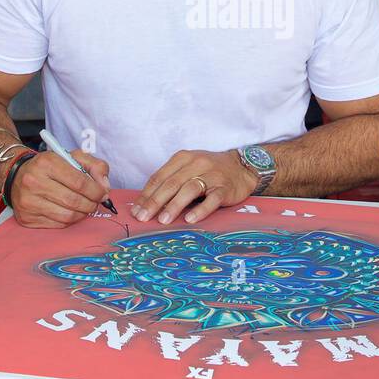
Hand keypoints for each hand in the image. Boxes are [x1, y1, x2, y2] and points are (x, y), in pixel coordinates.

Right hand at [9, 149, 111, 228]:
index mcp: (47, 163)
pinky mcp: (26, 218)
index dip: (97, 191)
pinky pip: (57, 225)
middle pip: (74, 201)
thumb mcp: (73, 157)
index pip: (80, 182)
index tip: (103, 194)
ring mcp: (28, 202)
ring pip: (67, 216)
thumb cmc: (50, 167)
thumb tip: (105, 187)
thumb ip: (95, 166)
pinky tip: (70, 211)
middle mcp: (34, 182)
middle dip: (91, 204)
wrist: (17, 175)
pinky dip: (69, 220)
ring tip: (84, 207)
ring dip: (82, 214)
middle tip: (95, 202)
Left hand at [131, 149, 259, 225]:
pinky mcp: (225, 187)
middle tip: (143, 217)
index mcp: (183, 158)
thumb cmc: (210, 170)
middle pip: (171, 184)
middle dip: (154, 202)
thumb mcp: (189, 168)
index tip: (136, 210)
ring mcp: (211, 175)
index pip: (159, 177)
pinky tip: (190, 219)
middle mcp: (196, 164)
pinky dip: (200, 209)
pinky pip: (212, 199)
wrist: (242, 167)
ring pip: (189, 190)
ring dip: (174, 206)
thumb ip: (171, 181)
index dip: (146, 195)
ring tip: (163, 220)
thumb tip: (147, 204)